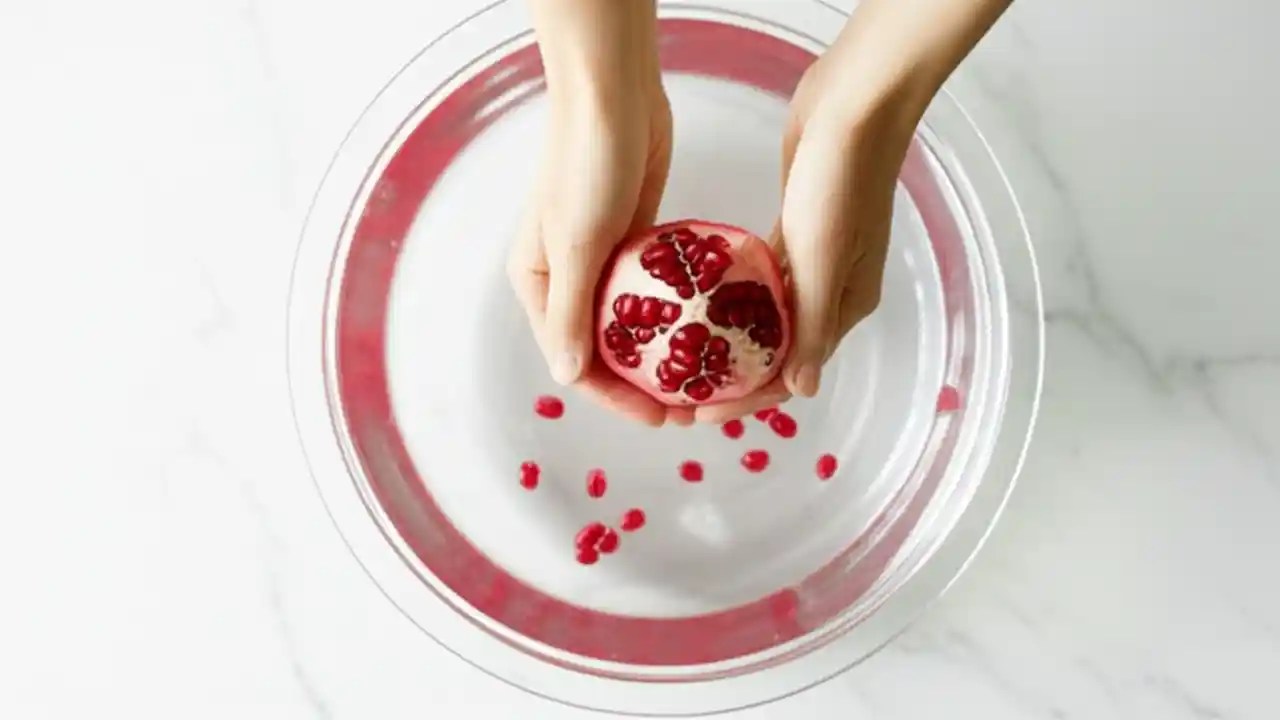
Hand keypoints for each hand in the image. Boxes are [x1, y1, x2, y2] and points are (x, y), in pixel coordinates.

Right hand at [509, 0, 690, 425]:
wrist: (611, 94)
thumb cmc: (585, 163)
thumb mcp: (577, 243)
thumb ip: (574, 313)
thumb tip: (569, 378)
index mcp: (539, 285)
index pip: (574, 361)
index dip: (616, 397)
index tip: (660, 418)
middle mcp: (565, 278)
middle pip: (604, 350)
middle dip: (642, 384)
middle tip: (690, 409)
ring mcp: (601, 259)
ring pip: (632, 326)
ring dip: (662, 355)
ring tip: (703, 379)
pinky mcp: (634, 238)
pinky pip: (654, 292)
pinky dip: (674, 316)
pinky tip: (706, 332)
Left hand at [698, 0, 1009, 421]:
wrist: (856, 104)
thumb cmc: (841, 179)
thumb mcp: (823, 257)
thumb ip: (812, 325)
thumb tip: (802, 391)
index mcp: (849, 305)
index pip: (791, 372)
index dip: (743, 399)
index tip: (695, 411)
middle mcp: (835, 290)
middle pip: (774, 353)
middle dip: (728, 380)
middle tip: (676, 394)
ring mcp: (816, 261)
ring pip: (765, 320)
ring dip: (726, 344)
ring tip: (679, 359)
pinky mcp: (796, 231)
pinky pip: (759, 281)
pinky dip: (731, 299)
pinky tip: (695, 305)